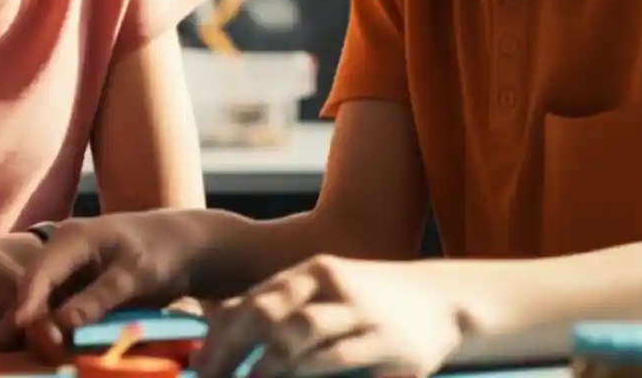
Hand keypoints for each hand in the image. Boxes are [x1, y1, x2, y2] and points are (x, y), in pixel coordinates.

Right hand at [14, 211, 209, 333]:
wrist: (181, 246)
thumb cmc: (160, 253)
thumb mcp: (133, 276)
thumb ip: (98, 299)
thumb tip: (62, 326)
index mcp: (72, 238)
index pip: (39, 272)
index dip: (27, 301)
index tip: (21, 326)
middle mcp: (60, 253)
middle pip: (35, 292)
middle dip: (38, 323)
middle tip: (54, 352)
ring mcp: (66, 271)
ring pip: (45, 305)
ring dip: (50, 330)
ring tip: (63, 354)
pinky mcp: (74, 288)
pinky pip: (59, 311)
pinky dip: (63, 330)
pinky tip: (71, 347)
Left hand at [192, 257, 464, 377]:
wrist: (443, 302)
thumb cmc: (365, 299)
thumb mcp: (320, 289)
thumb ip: (272, 301)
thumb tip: (211, 317)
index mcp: (313, 273)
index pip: (256, 301)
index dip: (222, 336)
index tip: (198, 366)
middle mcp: (336, 289)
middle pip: (274, 317)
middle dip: (235, 352)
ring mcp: (364, 319)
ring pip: (304, 340)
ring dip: (268, 368)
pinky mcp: (391, 351)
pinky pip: (343, 365)